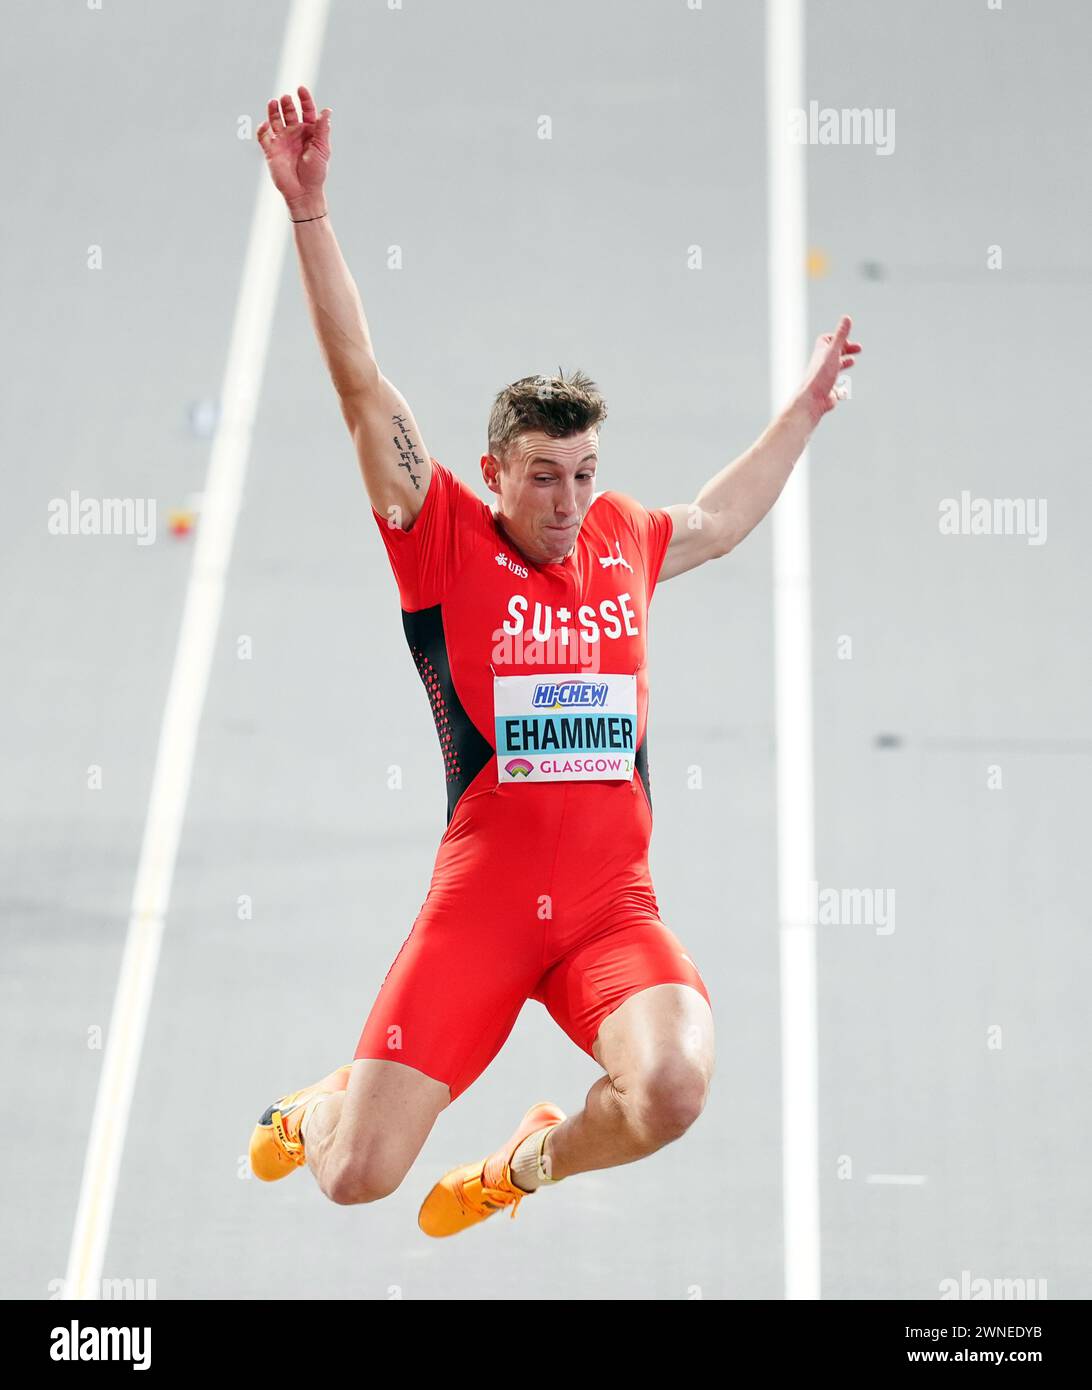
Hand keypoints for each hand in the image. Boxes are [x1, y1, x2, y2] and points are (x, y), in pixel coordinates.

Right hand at [256, 86, 331, 209]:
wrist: (303, 192)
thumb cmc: (316, 172)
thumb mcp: (322, 149)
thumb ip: (322, 129)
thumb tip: (327, 110)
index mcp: (309, 132)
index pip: (306, 110)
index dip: (304, 99)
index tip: (300, 89)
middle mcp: (295, 133)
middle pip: (289, 112)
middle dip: (287, 104)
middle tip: (285, 98)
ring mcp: (282, 140)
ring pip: (275, 120)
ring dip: (273, 111)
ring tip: (273, 102)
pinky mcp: (271, 150)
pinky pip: (263, 136)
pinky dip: (262, 129)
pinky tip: (265, 125)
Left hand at [799, 314, 861, 420]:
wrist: (813, 400)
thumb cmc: (821, 375)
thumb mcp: (834, 352)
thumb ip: (840, 336)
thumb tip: (847, 317)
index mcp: (821, 354)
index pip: (826, 340)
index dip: (838, 338)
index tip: (848, 340)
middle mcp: (821, 365)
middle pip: (833, 353)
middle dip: (846, 349)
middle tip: (859, 349)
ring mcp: (824, 378)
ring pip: (834, 368)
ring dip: (844, 363)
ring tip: (852, 361)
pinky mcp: (828, 392)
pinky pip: (835, 387)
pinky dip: (841, 385)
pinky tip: (844, 388)